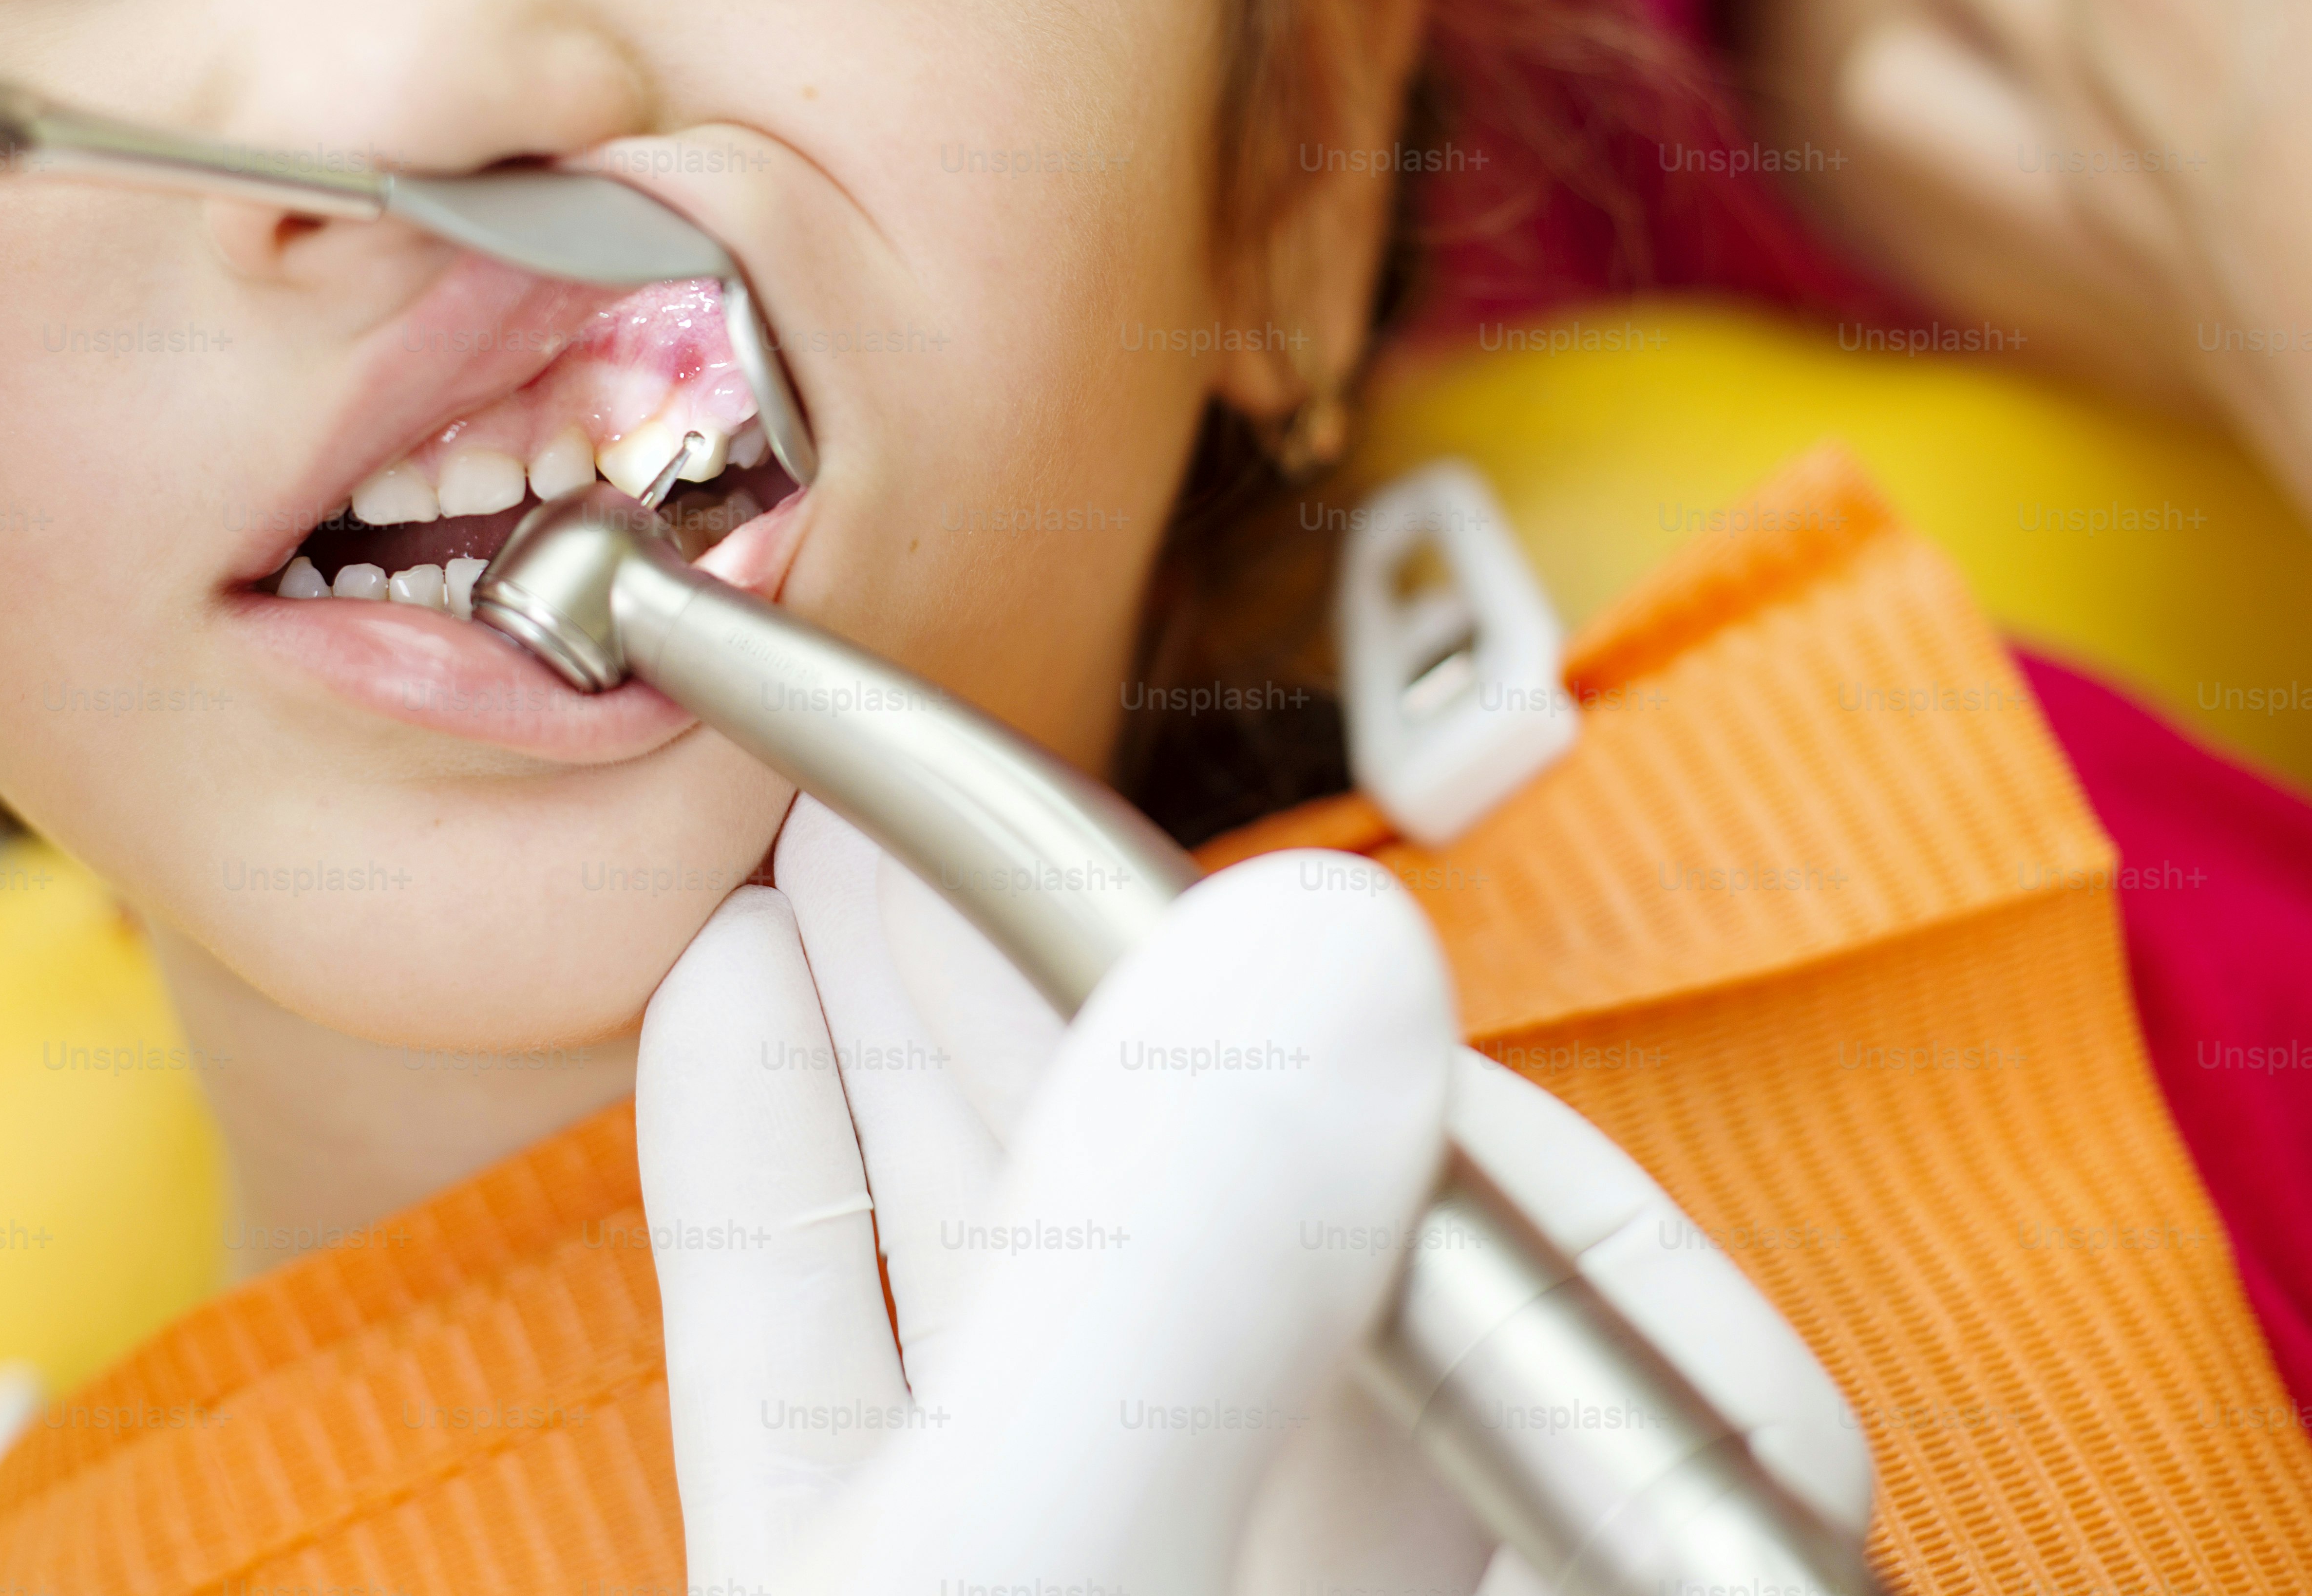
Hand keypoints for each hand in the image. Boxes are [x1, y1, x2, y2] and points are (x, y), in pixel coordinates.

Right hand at [638, 799, 1872, 1595]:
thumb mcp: (1041, 1587)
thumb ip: (1194, 1290)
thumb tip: (1328, 927)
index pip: (1584, 1333)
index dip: (1445, 1106)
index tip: (1291, 931)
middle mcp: (1311, 1595)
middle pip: (1256, 1257)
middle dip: (1101, 1004)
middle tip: (968, 795)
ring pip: (1030, 1311)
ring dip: (922, 1058)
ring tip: (821, 845)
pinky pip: (840, 1414)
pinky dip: (778, 1212)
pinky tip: (727, 1009)